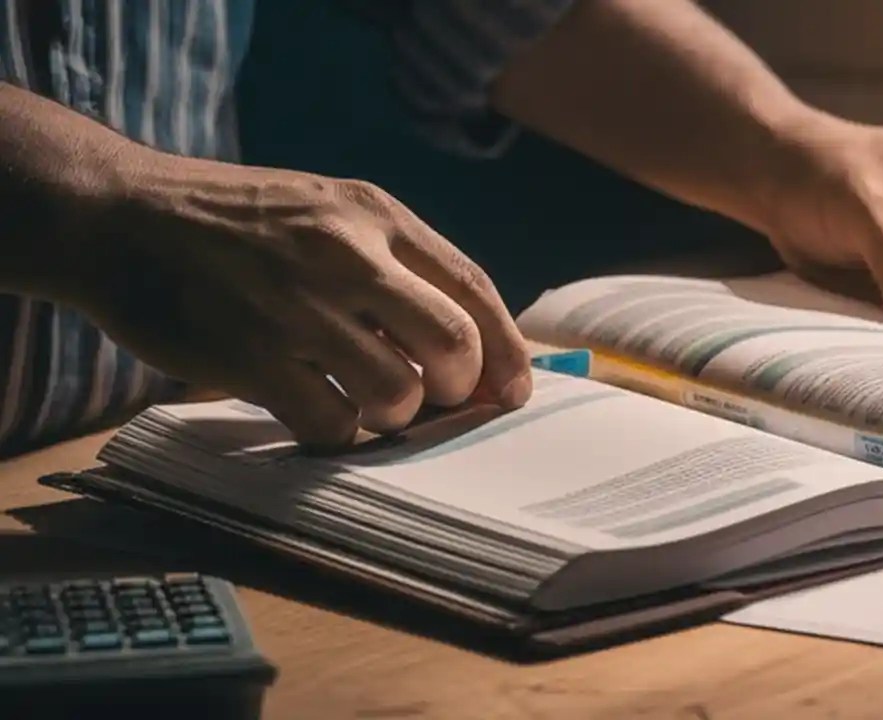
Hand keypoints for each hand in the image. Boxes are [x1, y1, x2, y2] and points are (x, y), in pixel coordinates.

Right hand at [67, 148, 531, 449]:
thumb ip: (396, 264)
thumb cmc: (236, 222)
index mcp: (375, 214)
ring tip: (363, 401)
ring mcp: (298, 307)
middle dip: (458, 389)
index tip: (514, 391)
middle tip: (434, 398)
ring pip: (399, 394)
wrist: (119, 216)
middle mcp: (347, 255)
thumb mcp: (327, 210)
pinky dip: (338, 433)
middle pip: (453, 346)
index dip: (507, 351)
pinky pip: (333, 424)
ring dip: (394, 416)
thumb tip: (469, 346)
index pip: (474, 289)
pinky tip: (317, 413)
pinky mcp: (252, 356)